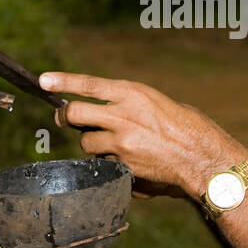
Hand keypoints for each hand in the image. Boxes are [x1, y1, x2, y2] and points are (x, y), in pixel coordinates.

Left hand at [39, 72, 247, 200]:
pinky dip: (110, 164)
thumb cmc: (189, 127)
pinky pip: (104, 164)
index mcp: (133, 93)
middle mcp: (122, 116)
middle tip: (63, 118)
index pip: (89, 85)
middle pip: (74, 114)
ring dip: (93, 144)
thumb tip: (108, 113)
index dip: (63, 81)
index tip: (43, 80)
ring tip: (114, 145)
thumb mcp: (159, 103)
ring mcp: (121, 143)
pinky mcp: (123, 166)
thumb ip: (131, 105)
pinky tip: (130, 163)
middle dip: (66, 117)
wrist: (203, 158)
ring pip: (86, 143)